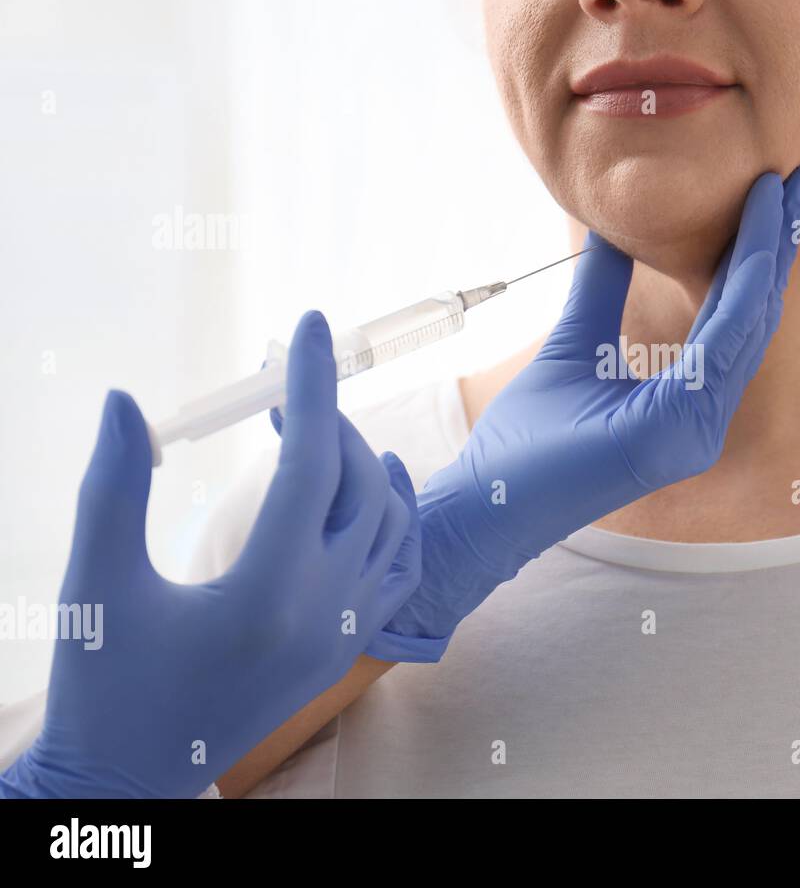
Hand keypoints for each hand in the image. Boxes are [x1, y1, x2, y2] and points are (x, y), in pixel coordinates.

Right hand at [0, 311, 420, 797]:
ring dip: (362, 461)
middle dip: (328, 418)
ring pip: (392, 520)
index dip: (310, 383)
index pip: (312, 459)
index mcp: (267, 590)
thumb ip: (113, 487)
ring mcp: (346, 631)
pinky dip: (397, 515)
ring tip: (313, 427)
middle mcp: (326, 608)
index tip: (309, 324)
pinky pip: (401, 567)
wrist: (131, 778)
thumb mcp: (96, 584)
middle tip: (281, 387)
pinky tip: (377, 483)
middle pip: (360, 482)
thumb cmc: (103, 686)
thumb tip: (123, 401)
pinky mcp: (347, 646)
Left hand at [367, 166, 799, 662]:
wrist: (485, 503)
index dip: (755, 254)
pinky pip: (720, 348)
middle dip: (777, 245)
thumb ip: (600, 288)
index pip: (733, 318)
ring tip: (779, 191)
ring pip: (747, 326)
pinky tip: (751, 237)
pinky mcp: (676, 433)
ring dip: (767, 255)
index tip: (768, 192)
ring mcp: (696, 431)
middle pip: (754, 317)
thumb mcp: (573, 342)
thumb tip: (613, 227)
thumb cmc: (526, 440)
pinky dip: (740, 289)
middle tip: (798, 177)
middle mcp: (703, 419)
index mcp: (685, 402)